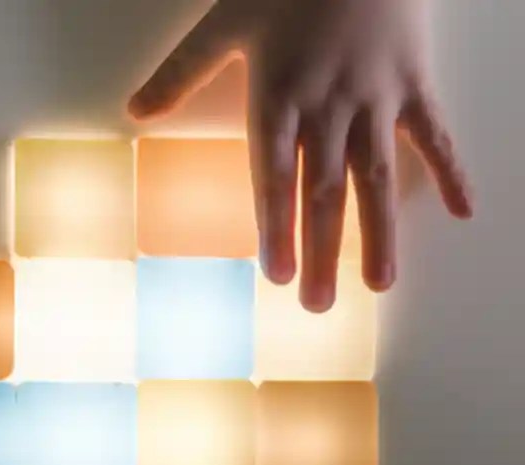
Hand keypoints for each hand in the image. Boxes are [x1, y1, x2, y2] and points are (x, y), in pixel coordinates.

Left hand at [129, 0, 471, 311]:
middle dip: (319, 251)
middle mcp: (328, 107)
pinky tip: (463, 212)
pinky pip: (436, 135)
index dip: (273, 225)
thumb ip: (180, 72)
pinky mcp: (414, 84)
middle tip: (315, 304)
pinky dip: (451, 171)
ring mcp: (376, 98)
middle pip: (323, 190)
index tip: (272, 273)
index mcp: (279, 97)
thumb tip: (133, 111)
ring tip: (379, 284)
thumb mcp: (224, 23)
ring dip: (378, 232)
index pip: (273, 175)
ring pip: (376, 176)